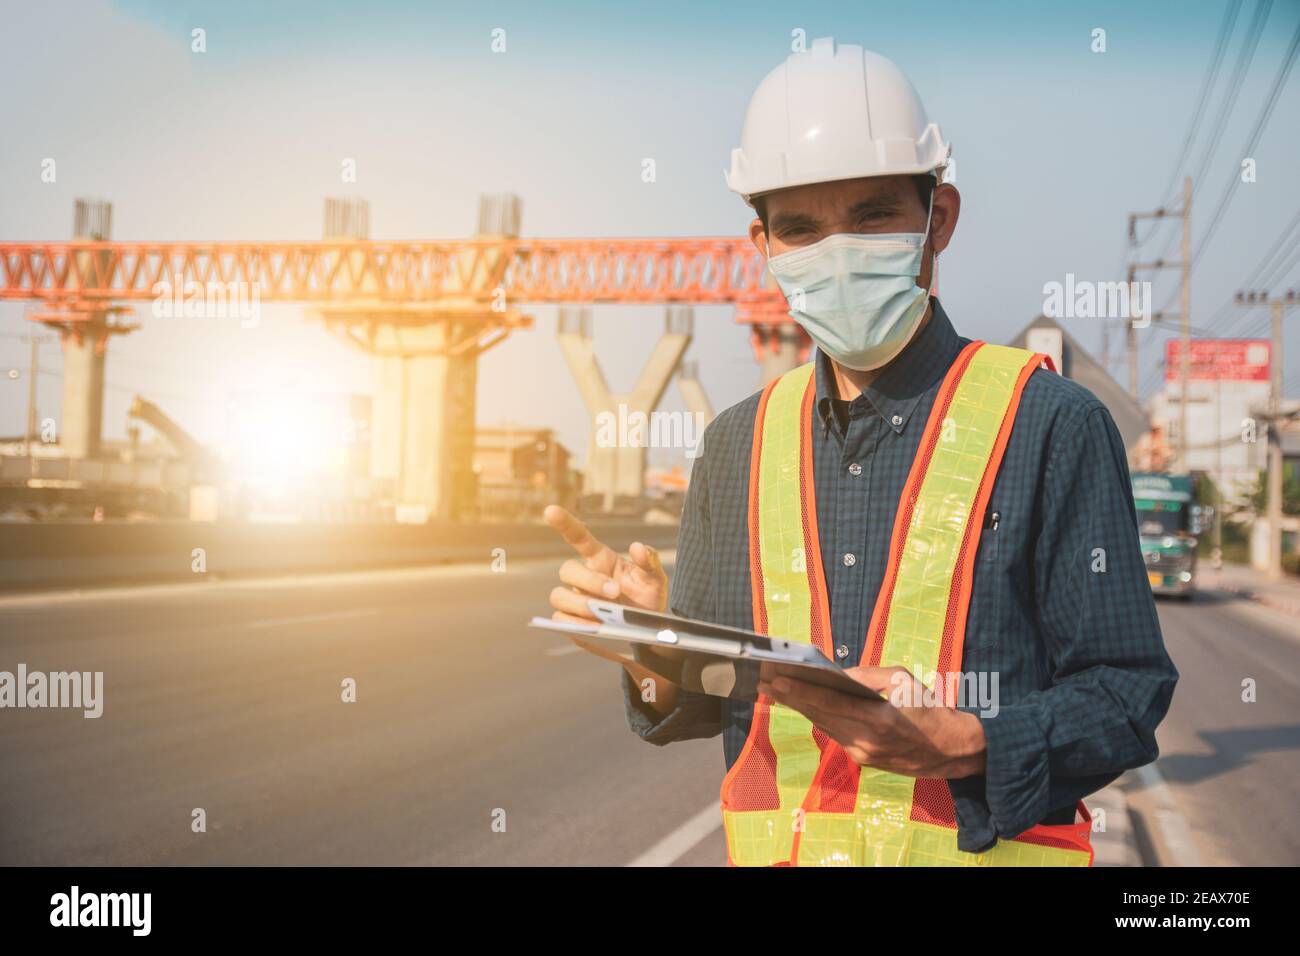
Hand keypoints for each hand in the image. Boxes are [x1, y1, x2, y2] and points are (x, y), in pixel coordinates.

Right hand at [544, 505, 667, 622]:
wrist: (647, 631)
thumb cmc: (647, 598)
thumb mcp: (655, 578)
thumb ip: (650, 561)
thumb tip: (638, 547)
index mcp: (600, 560)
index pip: (578, 537)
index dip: (564, 523)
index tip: (550, 510)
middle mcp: (583, 578)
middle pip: (567, 569)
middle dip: (589, 581)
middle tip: (615, 592)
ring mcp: (575, 600)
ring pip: (558, 596)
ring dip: (580, 604)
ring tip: (604, 615)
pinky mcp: (572, 623)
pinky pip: (560, 621)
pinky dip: (575, 624)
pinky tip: (595, 628)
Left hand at [758, 666, 986, 778]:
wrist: (952, 750)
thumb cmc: (930, 708)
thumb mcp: (904, 680)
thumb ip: (867, 676)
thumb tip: (837, 676)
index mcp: (879, 720)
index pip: (830, 704)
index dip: (801, 692)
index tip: (777, 681)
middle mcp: (867, 742)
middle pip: (820, 717)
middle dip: (792, 699)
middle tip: (766, 683)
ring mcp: (863, 755)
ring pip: (825, 727)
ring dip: (802, 709)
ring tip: (780, 691)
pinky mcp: (864, 761)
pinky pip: (837, 735)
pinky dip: (821, 719)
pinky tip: (806, 706)